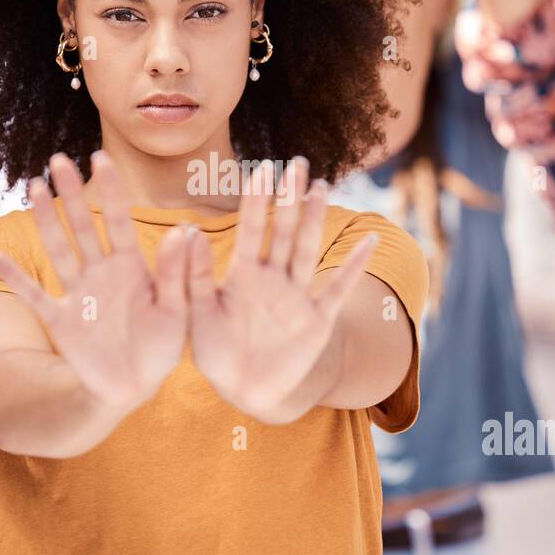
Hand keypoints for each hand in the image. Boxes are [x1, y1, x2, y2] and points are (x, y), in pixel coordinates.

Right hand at [0, 151, 190, 413]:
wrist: (134, 387)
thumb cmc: (161, 348)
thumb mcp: (176, 310)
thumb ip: (174, 272)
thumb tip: (183, 230)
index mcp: (131, 268)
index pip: (118, 221)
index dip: (110, 190)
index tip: (100, 158)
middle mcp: (101, 273)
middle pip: (83, 226)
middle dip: (71, 194)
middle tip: (59, 160)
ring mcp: (78, 293)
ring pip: (58, 249)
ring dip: (46, 220)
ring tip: (35, 187)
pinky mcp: (60, 319)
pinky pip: (32, 294)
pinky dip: (13, 276)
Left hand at [187, 157, 377, 422]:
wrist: (245, 391)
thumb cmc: (216, 353)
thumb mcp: (197, 315)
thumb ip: (195, 276)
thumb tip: (186, 232)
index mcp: (242, 275)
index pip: (250, 229)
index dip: (257, 201)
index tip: (262, 169)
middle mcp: (273, 279)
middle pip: (284, 231)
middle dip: (290, 198)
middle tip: (298, 163)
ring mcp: (297, 297)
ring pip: (308, 251)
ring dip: (316, 220)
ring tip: (321, 187)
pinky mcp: (317, 320)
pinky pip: (339, 289)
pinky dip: (354, 266)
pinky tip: (367, 241)